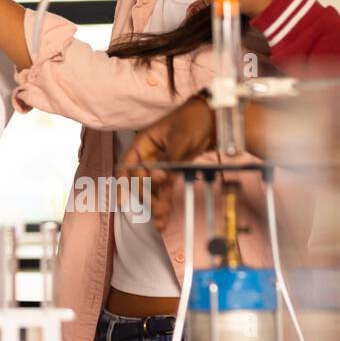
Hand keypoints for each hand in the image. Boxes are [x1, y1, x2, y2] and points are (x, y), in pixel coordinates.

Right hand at [118, 96, 215, 231]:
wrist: (216, 118)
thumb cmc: (193, 120)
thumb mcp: (180, 139)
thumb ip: (169, 161)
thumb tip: (159, 180)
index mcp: (144, 143)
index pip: (128, 165)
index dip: (124, 182)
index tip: (124, 201)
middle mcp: (149, 155)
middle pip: (140, 180)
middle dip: (146, 198)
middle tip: (156, 212)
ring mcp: (161, 164)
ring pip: (154, 187)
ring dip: (156, 203)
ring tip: (160, 222)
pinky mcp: (174, 170)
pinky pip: (167, 187)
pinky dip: (166, 200)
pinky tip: (165, 214)